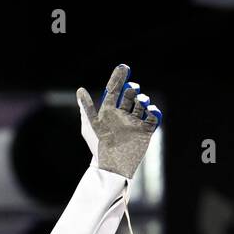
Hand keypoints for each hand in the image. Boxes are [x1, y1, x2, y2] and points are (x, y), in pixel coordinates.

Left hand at [76, 64, 160, 180]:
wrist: (113, 166)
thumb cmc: (99, 147)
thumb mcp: (91, 126)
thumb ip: (86, 108)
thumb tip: (79, 90)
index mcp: (109, 112)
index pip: (115, 90)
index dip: (119, 78)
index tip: (124, 67)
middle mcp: (122, 115)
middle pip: (131, 94)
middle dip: (133, 89)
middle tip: (131, 91)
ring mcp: (135, 123)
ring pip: (143, 103)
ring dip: (143, 99)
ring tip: (141, 102)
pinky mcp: (146, 131)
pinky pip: (154, 116)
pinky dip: (154, 111)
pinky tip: (150, 110)